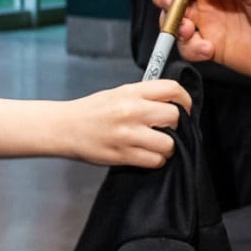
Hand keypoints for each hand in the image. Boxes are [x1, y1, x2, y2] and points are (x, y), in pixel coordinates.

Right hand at [68, 79, 191, 167]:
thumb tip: (172, 102)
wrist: (64, 128)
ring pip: (169, 143)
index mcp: (131, 92)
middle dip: (177, 125)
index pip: (172, 89)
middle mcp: (131, 111)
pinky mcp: (123, 155)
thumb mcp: (118, 93)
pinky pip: (155, 160)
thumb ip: (145, 95)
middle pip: (175, 116)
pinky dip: (156, 160)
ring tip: (157, 144)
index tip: (185, 108)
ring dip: (168, 147)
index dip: (185, 100)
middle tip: (168, 128)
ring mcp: (127, 134)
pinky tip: (147, 154)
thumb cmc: (92, 111)